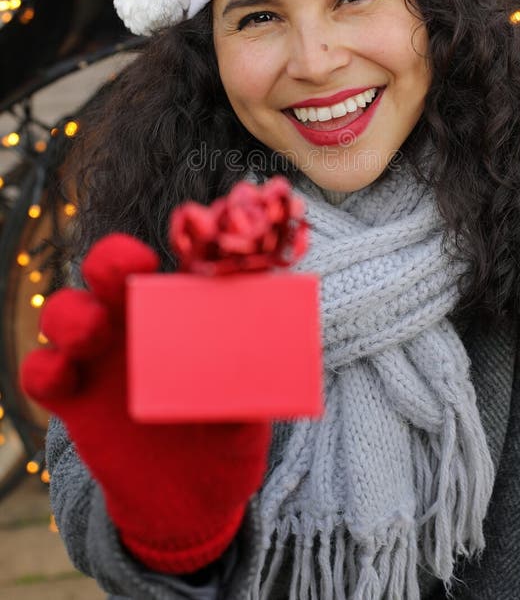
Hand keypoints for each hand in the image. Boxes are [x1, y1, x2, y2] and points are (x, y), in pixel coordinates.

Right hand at [21, 234, 270, 573]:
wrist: (193, 501)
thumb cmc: (229, 439)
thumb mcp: (247, 424)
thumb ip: (244, 407)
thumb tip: (243, 396)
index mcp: (184, 314)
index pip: (175, 264)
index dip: (177, 249)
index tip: (188, 249)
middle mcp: (137, 323)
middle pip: (109, 270)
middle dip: (113, 260)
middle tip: (128, 269)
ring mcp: (99, 358)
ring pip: (66, 312)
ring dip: (73, 313)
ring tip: (92, 332)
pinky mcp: (72, 398)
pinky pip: (42, 372)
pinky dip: (43, 369)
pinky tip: (60, 378)